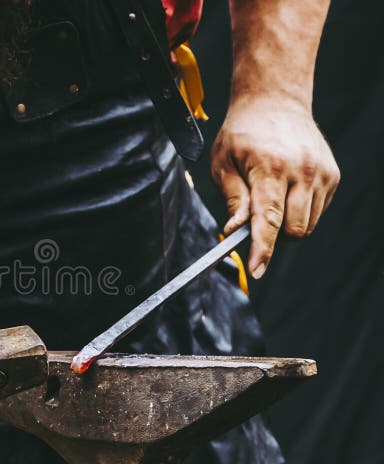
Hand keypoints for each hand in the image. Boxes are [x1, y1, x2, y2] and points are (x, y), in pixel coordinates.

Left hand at [210, 97, 339, 277]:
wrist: (275, 101)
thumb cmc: (242, 134)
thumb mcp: (222, 163)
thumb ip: (233, 199)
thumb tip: (234, 231)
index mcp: (269, 168)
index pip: (268, 219)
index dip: (262, 249)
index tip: (256, 270)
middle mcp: (301, 170)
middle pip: (293, 230)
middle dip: (273, 237)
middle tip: (254, 223)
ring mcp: (321, 172)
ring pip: (307, 225)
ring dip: (287, 225)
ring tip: (270, 199)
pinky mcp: (332, 175)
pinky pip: (317, 211)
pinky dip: (300, 212)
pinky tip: (286, 190)